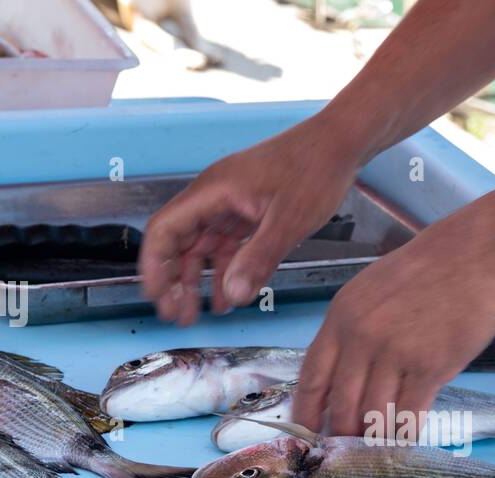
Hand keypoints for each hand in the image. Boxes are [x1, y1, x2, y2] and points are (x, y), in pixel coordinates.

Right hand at [140, 117, 362, 322]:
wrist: (339, 144)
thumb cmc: (315, 168)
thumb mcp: (288, 220)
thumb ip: (259, 259)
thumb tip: (232, 295)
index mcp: (213, 192)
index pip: (165, 229)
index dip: (155, 264)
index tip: (155, 295)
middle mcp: (215, 197)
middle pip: (179, 242)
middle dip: (173, 281)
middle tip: (176, 316)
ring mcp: (231, 205)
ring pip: (201, 248)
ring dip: (196, 281)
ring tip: (194, 315)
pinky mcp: (249, 213)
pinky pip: (227, 247)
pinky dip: (224, 272)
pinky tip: (227, 297)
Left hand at [292, 206, 494, 435]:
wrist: (474, 257)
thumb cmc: (426, 271)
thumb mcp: (370, 292)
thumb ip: (351, 331)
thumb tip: (341, 375)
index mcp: (341, 319)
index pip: (312, 377)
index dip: (306, 413)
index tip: (306, 435)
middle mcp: (362, 339)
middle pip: (341, 405)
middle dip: (342, 435)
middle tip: (347, 450)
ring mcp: (395, 354)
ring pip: (374, 415)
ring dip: (374, 438)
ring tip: (377, 448)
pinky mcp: (429, 368)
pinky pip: (409, 415)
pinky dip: (405, 434)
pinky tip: (405, 440)